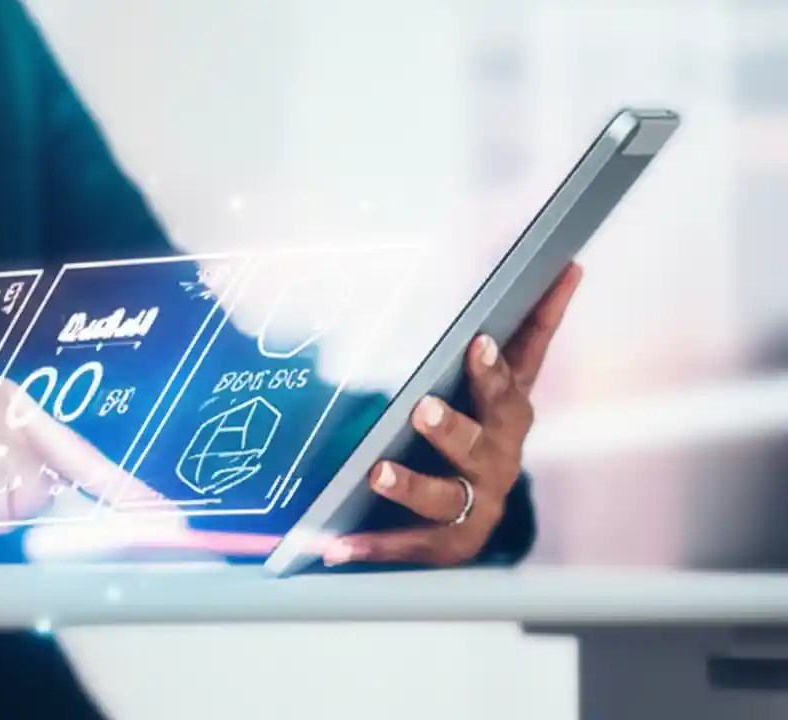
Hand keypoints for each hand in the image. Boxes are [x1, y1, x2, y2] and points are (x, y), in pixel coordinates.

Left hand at [324, 263, 583, 566]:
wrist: (482, 517)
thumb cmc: (479, 433)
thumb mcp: (496, 388)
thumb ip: (522, 335)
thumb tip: (565, 265)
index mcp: (509, 416)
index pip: (514, 379)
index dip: (498, 365)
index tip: (479, 342)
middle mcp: (498, 460)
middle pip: (480, 440)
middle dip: (453, 424)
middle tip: (422, 408)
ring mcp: (475, 505)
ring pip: (443, 495)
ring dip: (410, 483)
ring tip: (377, 473)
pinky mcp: (447, 544)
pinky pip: (407, 545)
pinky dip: (372, 546)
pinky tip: (334, 546)